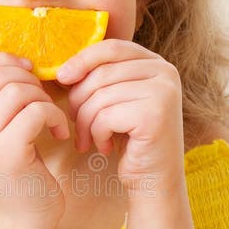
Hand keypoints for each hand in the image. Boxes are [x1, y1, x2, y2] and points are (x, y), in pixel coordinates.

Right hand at [0, 53, 69, 228]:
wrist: (24, 226)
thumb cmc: (25, 177)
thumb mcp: (6, 137)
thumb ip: (5, 105)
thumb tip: (22, 62)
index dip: (8, 62)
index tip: (31, 77)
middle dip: (30, 80)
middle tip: (45, 103)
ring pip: (17, 90)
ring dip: (44, 99)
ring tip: (52, 120)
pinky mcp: (8, 154)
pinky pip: (35, 112)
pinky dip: (55, 117)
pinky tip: (59, 135)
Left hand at [57, 40, 184, 191]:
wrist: (153, 181)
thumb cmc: (129, 141)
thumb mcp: (116, 101)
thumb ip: (100, 78)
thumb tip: (63, 70)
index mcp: (156, 63)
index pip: (111, 47)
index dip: (82, 60)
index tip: (62, 78)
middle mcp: (166, 73)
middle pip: (102, 73)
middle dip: (79, 99)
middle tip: (75, 122)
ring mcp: (163, 92)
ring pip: (100, 96)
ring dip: (85, 122)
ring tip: (89, 139)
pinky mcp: (155, 115)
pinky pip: (105, 117)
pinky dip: (97, 134)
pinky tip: (105, 147)